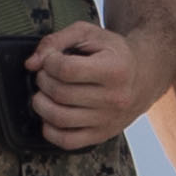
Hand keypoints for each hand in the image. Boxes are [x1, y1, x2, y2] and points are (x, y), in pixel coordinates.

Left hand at [29, 19, 161, 148]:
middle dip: (43, 81)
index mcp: (115, 69)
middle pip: (60, 94)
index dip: (49, 62)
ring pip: (60, 118)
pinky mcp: (102, 135)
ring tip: (44, 93)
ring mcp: (108, 120)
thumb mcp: (89, 34)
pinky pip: (67, 141)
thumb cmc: (112, 52)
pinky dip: (49, 130)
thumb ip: (57, 41)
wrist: (144, 76)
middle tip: (45, 74)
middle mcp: (115, 98)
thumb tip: (31, 63)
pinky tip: (50, 115)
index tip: (50, 59)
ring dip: (41, 104)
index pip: (67, 70)